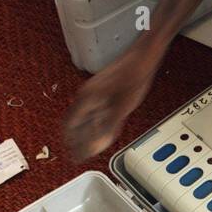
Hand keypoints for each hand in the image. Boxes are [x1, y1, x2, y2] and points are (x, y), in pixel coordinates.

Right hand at [63, 45, 160, 161]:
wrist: (143, 55)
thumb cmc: (134, 75)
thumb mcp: (122, 107)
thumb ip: (108, 127)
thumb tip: (96, 144)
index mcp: (86, 97)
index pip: (69, 126)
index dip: (71, 143)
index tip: (74, 156)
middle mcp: (86, 93)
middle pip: (73, 121)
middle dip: (75, 139)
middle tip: (78, 153)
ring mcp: (93, 89)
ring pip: (82, 115)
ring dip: (84, 130)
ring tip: (88, 145)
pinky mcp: (102, 88)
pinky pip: (92, 108)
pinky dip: (93, 121)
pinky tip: (101, 128)